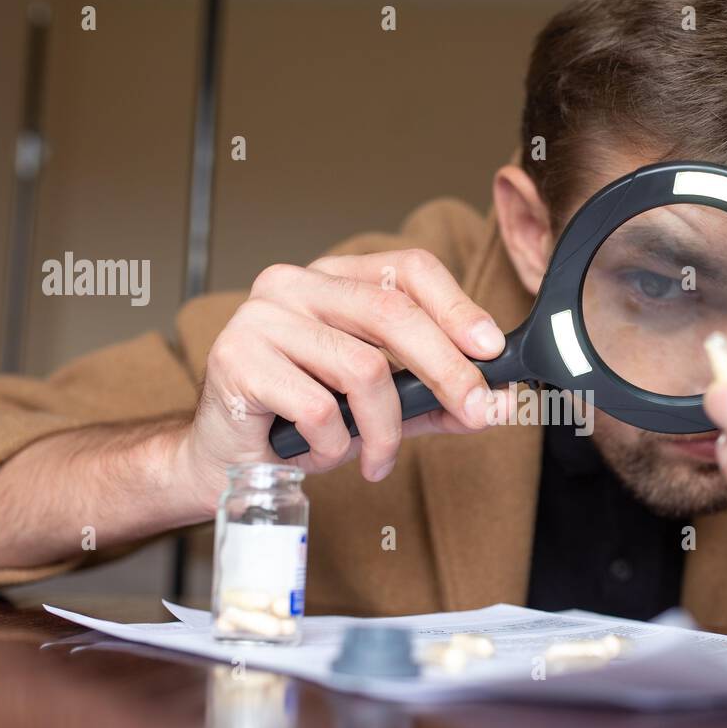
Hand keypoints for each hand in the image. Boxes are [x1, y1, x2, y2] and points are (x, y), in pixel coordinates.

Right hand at [185, 249, 509, 505]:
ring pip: (362, 368)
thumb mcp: (383, 406)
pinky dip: (335, 445)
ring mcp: (261, 318)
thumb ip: (438, 398)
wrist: (226, 458)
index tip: (492, 348)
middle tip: (477, 411)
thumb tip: (501, 401)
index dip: (457, 306)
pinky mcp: (236, 359)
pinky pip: (319, 408)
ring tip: (378, 459)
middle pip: (392, 313)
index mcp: (333, 280)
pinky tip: (323, 455)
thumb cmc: (302, 420)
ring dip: (385, 430)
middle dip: (447, 369)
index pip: (408, 269)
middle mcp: (294, 284)